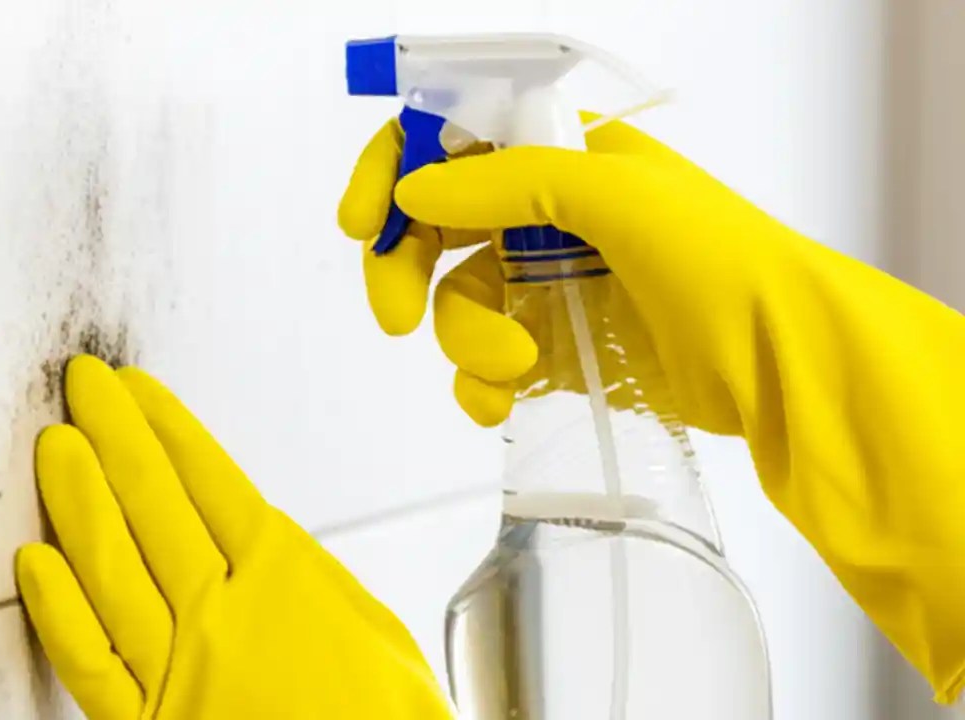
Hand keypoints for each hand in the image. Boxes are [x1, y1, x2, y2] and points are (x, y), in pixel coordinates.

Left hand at [15, 356, 453, 718]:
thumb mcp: (375, 629)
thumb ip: (309, 579)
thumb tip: (265, 543)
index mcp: (285, 579)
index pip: (207, 480)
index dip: (164, 426)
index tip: (134, 388)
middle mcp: (224, 614)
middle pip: (155, 503)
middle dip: (114, 434)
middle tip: (83, 387)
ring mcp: (180, 669)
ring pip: (113, 568)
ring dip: (79, 500)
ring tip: (56, 447)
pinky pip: (91, 662)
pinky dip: (59, 611)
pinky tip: (36, 562)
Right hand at [337, 119, 964, 703]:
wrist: (782, 362)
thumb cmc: (719, 261)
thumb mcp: (615, 196)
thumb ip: (509, 183)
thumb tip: (415, 190)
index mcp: (562, 157)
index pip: (453, 142)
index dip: (396, 172)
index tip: (364, 222)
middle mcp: (547, 215)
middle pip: (435, 229)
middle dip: (405, 270)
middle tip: (394, 315)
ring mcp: (550, 285)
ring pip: (457, 305)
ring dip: (465, 338)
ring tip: (516, 363)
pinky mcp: (557, 352)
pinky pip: (486, 363)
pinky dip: (479, 383)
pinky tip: (497, 400)